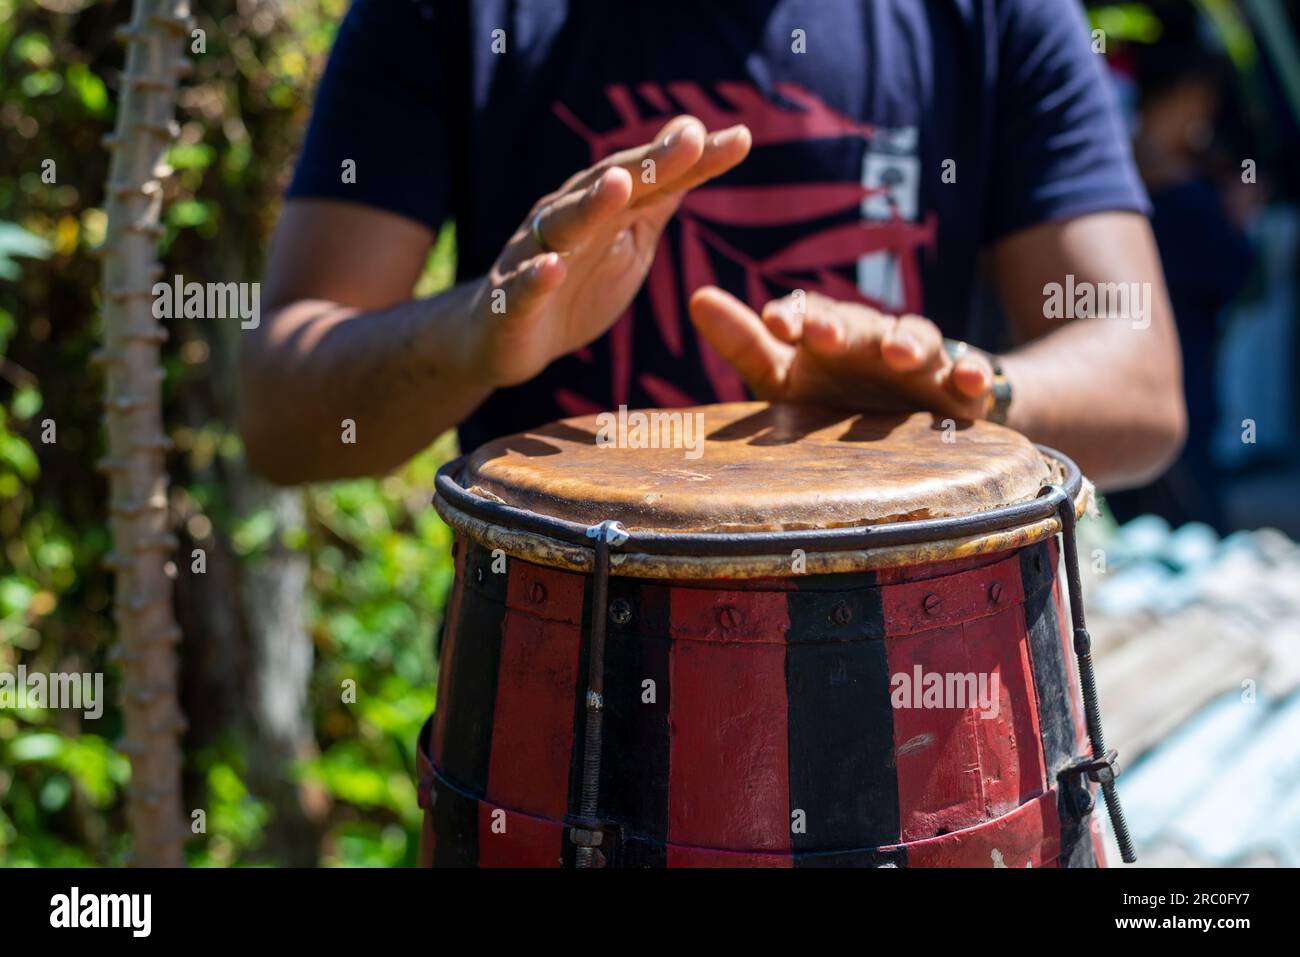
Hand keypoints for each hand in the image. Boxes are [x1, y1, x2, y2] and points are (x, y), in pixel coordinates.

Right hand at [461, 116, 751, 387]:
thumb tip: (698, 139)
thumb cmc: (575, 283)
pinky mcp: (512, 301)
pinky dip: (537, 276)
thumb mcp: (629, 239)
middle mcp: (568, 219)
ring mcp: (535, 255)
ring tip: (617, 185)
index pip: (656, 178)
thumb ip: (660, 195)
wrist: (504, 335)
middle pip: (611, 186)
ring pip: (563, 225)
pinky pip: (523, 287)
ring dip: (590, 205)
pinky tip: (552, 269)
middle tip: (691, 139)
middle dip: (651, 163)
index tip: (742, 139)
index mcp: (603, 208)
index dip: (697, 160)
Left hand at [688, 287, 994, 418]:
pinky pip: (970, 375)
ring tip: (898, 356)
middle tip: (824, 336)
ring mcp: (920, 362)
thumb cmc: (835, 397)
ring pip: (918, 339)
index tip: (773, 323)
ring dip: (908, 342)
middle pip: (860, 322)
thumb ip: (745, 344)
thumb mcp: (785, 377)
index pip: (807, 315)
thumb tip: (697, 297)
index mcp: (828, 335)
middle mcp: (873, 340)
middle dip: (842, 326)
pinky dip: (972, 374)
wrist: (913, 423)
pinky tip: (969, 382)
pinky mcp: (959, 389)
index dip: (792, 316)